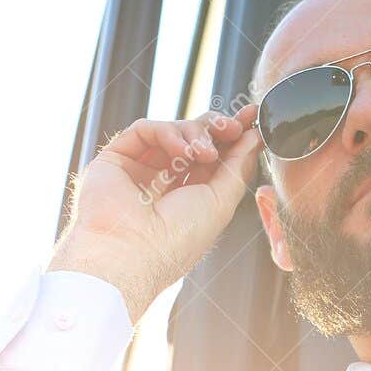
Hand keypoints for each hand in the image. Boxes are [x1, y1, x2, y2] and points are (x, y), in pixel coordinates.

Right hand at [49, 104, 261, 321]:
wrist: (133, 252)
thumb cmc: (178, 239)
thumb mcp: (220, 203)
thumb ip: (237, 168)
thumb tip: (253, 138)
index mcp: (190, 196)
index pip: (214, 157)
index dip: (233, 136)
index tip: (252, 118)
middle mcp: (165, 181)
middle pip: (194, 138)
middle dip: (216, 128)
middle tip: (232, 127)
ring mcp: (140, 168)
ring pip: (173, 130)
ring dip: (196, 133)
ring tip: (204, 152)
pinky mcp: (117, 158)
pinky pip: (145, 130)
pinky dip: (168, 132)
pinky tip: (181, 151)